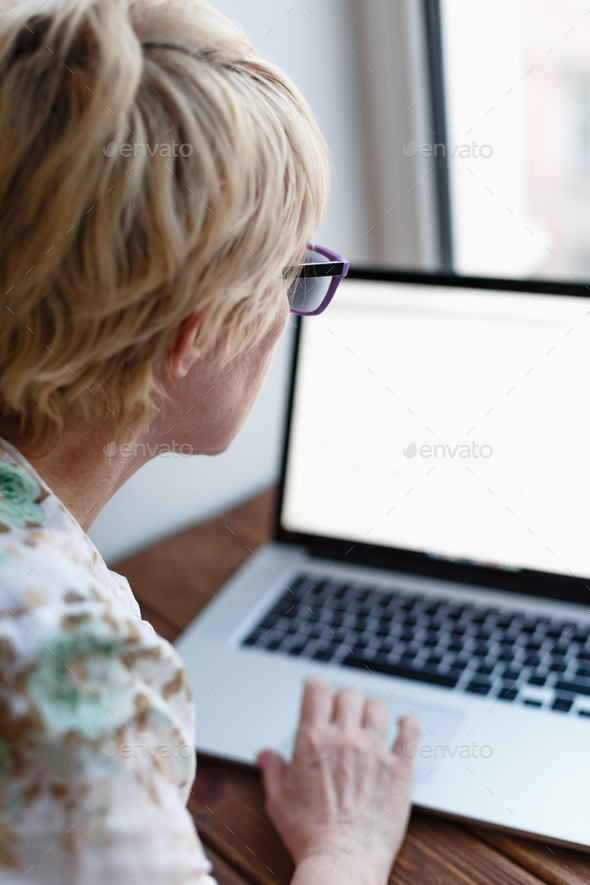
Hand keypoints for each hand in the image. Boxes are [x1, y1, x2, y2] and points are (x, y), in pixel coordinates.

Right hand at [257, 676, 420, 884]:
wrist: (342, 863)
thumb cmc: (308, 836)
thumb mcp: (278, 802)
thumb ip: (272, 770)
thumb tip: (265, 754)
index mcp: (313, 740)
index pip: (317, 688)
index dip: (316, 686)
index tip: (318, 693)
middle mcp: (345, 739)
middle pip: (349, 693)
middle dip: (344, 701)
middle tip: (343, 716)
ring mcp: (375, 751)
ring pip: (378, 706)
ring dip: (372, 712)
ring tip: (370, 726)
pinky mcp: (400, 768)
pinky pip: (411, 729)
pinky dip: (408, 724)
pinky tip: (403, 728)